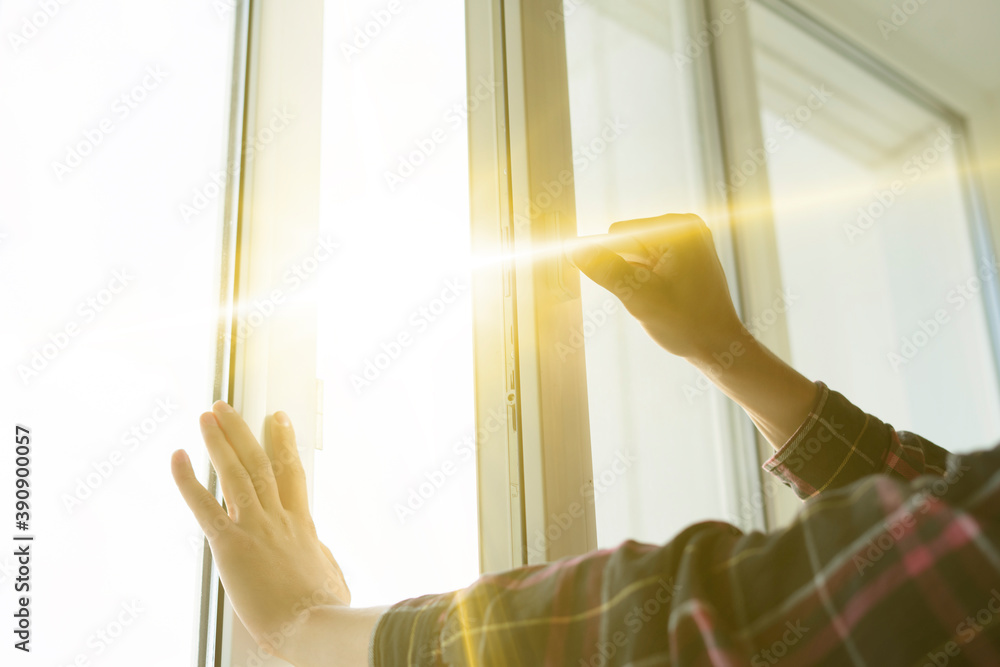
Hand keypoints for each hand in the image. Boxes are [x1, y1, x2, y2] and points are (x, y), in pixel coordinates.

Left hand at [170, 402, 349, 660]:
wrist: (317, 626)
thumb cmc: (326, 611)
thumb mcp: (331, 576)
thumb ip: (319, 559)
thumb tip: (318, 555)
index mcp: (303, 526)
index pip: (292, 474)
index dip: (284, 444)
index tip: (278, 420)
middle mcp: (280, 518)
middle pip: (261, 462)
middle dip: (243, 432)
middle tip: (228, 408)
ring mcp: (257, 527)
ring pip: (237, 473)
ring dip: (220, 441)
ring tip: (208, 416)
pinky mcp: (232, 544)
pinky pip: (204, 505)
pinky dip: (188, 479)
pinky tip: (178, 457)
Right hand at [569, 213, 747, 361]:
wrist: (718, 346)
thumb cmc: (688, 324)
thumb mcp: (639, 298)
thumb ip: (606, 270)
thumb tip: (575, 249)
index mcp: (678, 228)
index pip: (619, 233)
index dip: (612, 262)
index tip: (623, 288)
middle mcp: (685, 226)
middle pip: (627, 241)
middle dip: (627, 271)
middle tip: (650, 298)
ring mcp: (686, 239)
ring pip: (635, 253)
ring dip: (635, 278)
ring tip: (659, 300)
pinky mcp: (685, 254)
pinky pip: (648, 260)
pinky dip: (645, 280)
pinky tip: (662, 298)